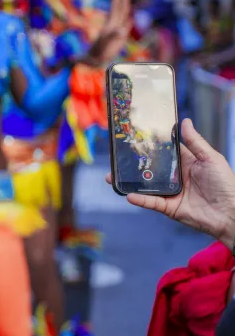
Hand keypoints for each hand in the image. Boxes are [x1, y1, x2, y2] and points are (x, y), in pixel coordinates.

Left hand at [84, 0, 131, 65]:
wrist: (95, 59)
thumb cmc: (98, 52)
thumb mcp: (105, 43)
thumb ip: (113, 36)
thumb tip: (122, 31)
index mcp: (110, 25)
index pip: (115, 10)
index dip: (117, 1)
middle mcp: (113, 26)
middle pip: (119, 11)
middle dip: (122, 1)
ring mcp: (117, 32)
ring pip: (123, 18)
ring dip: (126, 9)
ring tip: (128, 2)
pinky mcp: (120, 39)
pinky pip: (126, 28)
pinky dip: (129, 22)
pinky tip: (131, 18)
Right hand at [107, 118, 234, 248]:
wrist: (231, 213)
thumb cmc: (227, 184)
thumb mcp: (211, 158)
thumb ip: (195, 142)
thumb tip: (184, 121)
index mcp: (186, 163)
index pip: (165, 152)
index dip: (150, 144)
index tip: (134, 136)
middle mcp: (176, 177)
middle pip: (150, 168)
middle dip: (133, 164)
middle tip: (116, 157)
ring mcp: (171, 192)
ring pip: (145, 185)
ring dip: (129, 181)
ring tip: (111, 176)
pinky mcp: (169, 207)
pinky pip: (151, 202)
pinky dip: (140, 199)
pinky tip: (128, 194)